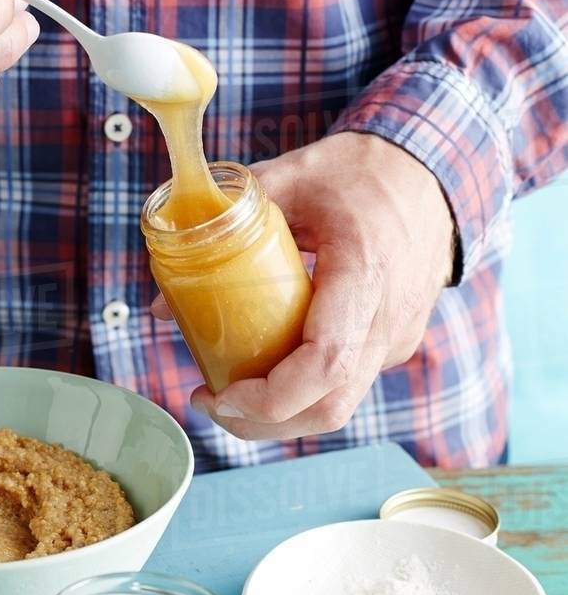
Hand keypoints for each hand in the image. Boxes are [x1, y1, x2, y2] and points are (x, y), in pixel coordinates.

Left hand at [155, 132, 454, 440]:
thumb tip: (159, 302)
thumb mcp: (291, 176)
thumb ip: (223, 223)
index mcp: (366, 273)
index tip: (222, 395)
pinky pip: (347, 387)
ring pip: (339, 407)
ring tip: (230, 397)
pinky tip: (267, 374)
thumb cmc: (362, 173)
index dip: (272, 395)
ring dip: (279, 417)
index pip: (326, 359)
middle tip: (210, 403)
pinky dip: (302, 394)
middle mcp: (389, 319)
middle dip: (262, 422)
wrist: (436, 175)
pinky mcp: (393, 347)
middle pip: (329, 406)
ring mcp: (397, 339)